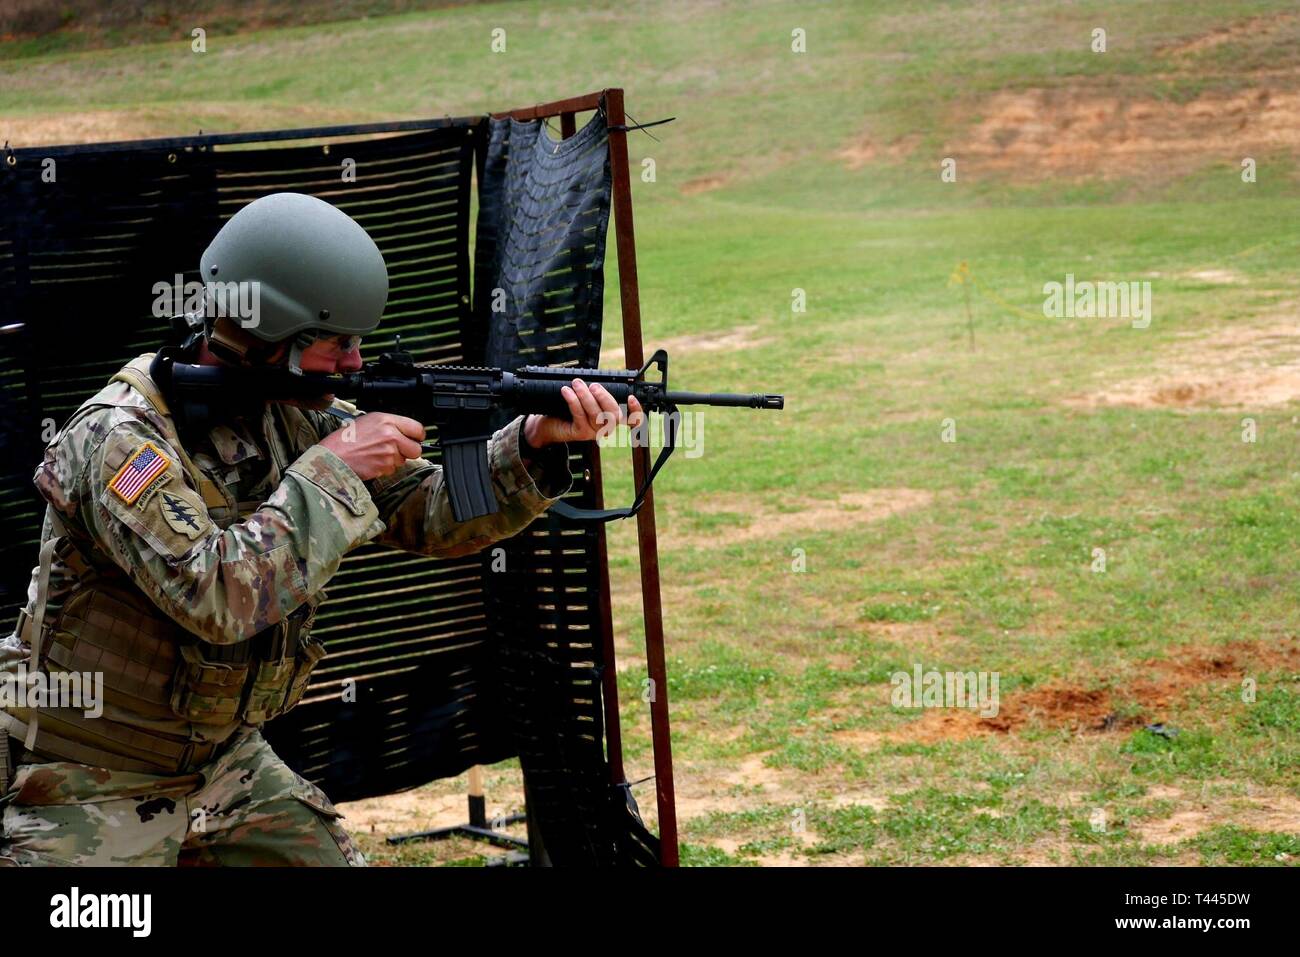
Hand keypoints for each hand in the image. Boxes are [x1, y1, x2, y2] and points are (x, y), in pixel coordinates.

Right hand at [318, 412, 424, 479]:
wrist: (333, 456)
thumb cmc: (346, 439)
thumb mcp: (369, 421)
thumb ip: (390, 425)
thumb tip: (405, 432)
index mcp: (387, 421)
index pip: (418, 429)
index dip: (417, 436)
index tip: (415, 439)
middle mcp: (391, 436)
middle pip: (416, 449)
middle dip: (409, 451)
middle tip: (397, 450)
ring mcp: (389, 453)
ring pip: (403, 461)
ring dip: (394, 460)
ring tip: (376, 454)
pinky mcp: (385, 467)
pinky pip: (392, 469)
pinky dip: (384, 468)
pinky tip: (372, 461)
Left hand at [524, 380, 644, 446]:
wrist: (547, 424)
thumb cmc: (567, 409)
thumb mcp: (585, 398)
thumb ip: (594, 392)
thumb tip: (596, 378)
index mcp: (611, 418)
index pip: (631, 419)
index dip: (636, 411)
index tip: (631, 397)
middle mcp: (606, 427)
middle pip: (614, 415)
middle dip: (604, 397)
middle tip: (593, 385)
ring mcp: (594, 432)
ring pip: (596, 415)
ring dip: (586, 396)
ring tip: (576, 383)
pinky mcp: (580, 434)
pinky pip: (580, 416)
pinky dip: (573, 401)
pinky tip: (567, 391)